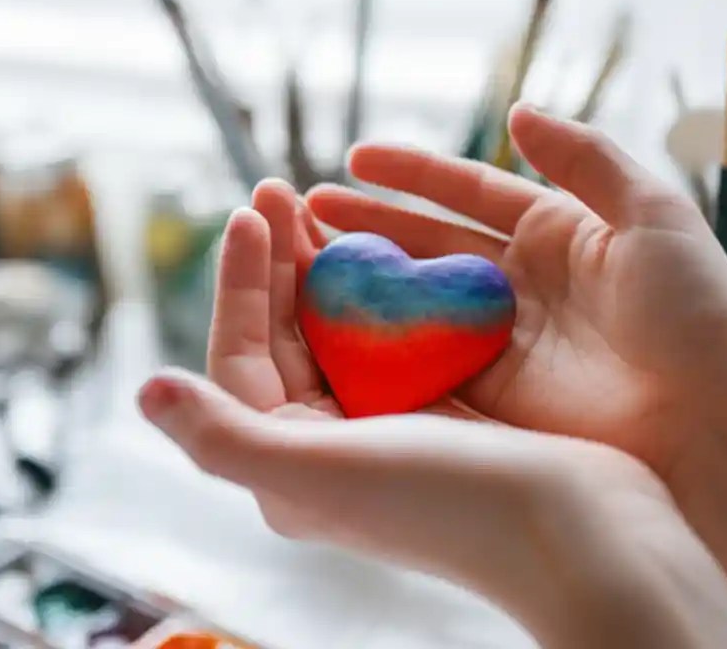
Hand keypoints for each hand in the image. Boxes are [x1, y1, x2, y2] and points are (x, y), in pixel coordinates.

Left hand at [138, 185, 726, 645]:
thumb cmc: (449, 506)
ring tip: (318, 202)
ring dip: (324, 267)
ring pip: (339, 331)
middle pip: (285, 338)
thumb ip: (223, 436)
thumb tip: (145, 389)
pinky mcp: (440, 416)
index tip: (248, 212)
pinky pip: (394, 338)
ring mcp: (386, 432)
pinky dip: (384, 290)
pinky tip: (389, 249)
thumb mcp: (319, 470)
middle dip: (275, 263)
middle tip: (273, 187)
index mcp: (289, 466)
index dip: (238, 283)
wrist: (582, 539)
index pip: (241, 357)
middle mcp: (329, 451)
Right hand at [306, 104, 726, 472]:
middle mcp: (519, 284)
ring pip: (413, 299)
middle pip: (426, 243)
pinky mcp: (488, 395)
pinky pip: (419, 360)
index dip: (411, 174)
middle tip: (301, 208)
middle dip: (365, 224)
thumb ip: (585, 156)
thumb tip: (517, 111)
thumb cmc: (693, 314)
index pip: (469, 192)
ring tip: (296, 255)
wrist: (711, 426)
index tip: (352, 158)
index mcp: (558, 234)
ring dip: (359, 278)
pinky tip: (327, 323)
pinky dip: (374, 341)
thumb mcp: (651, 214)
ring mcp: (499, 341)